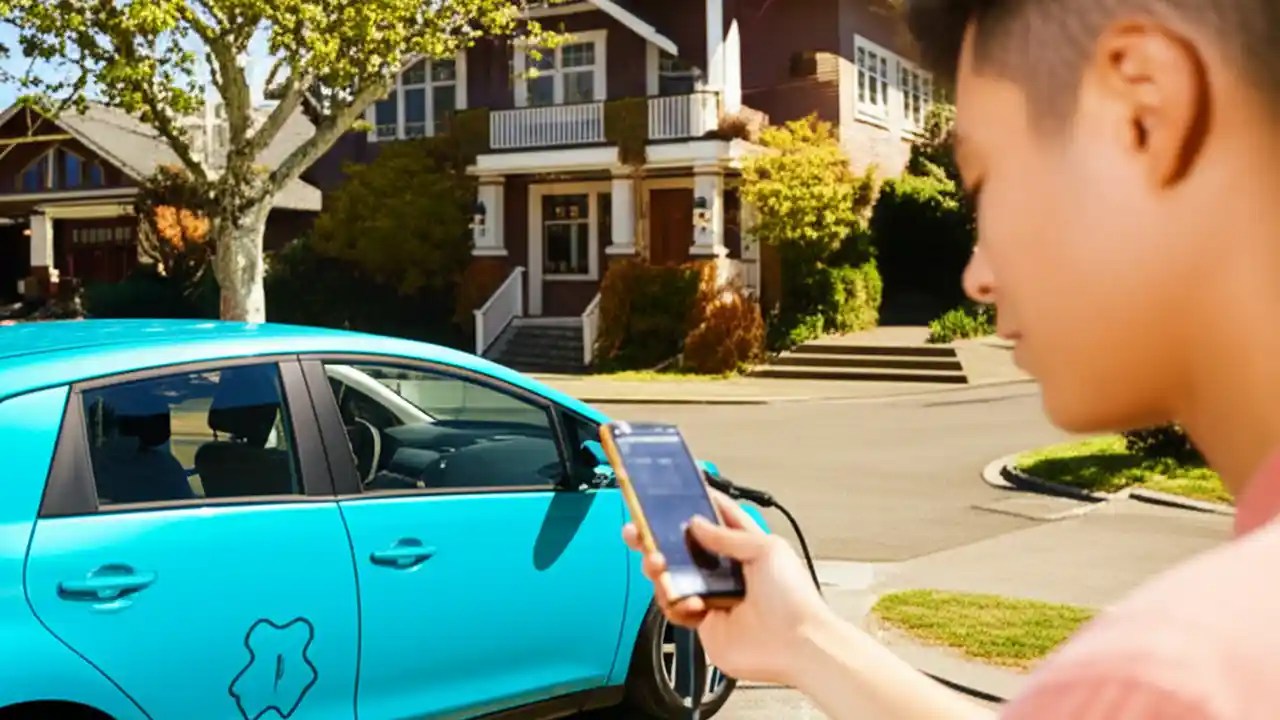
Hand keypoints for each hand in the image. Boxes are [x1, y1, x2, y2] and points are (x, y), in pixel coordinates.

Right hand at [621, 489, 833, 686]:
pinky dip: (674, 602)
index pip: (718, 518)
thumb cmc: (795, 599)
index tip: (675, 492)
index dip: (697, 504)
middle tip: (639, 530)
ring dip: (660, 568)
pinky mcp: (705, 624)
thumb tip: (698, 524)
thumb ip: (728, 535)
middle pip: (685, 549)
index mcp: (746, 547)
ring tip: (657, 564)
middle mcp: (728, 572)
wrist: (796, 645)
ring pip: (674, 577)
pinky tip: (688, 602)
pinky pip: (675, 609)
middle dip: (659, 537)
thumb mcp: (766, 550)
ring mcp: (715, 597)